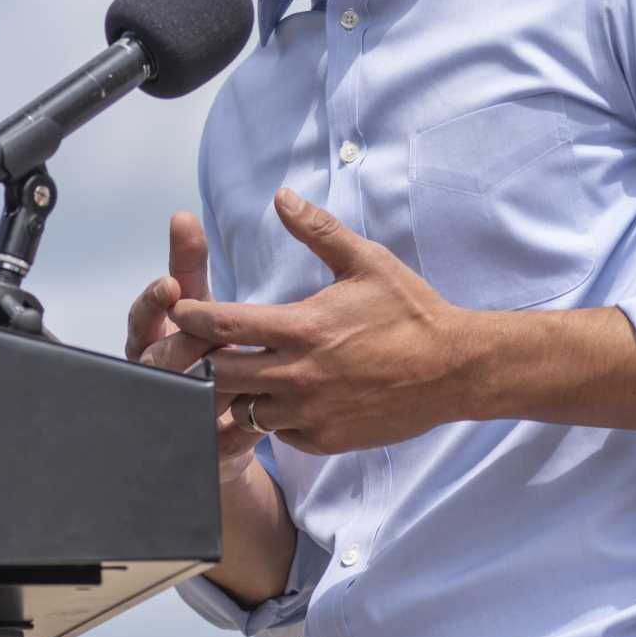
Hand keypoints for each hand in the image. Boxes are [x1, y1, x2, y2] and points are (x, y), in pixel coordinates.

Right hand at [125, 211, 262, 479]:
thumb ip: (187, 265)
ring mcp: (175, 412)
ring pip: (181, 399)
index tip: (170, 285)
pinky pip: (212, 442)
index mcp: (153, 338)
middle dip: (177, 346)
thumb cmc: (205, 351)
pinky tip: (250, 424)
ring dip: (203, 387)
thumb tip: (181, 215)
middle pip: (156, 360)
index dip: (153, 302)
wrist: (219, 426)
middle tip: (201, 336)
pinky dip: (229, 432)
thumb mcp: (197, 307)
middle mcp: (157, 375)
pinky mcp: (200, 448)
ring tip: (225, 379)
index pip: (143, 316)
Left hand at [170, 187, 473, 454]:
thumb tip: (281, 196)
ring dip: (235, 392)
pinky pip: (277, 434)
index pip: (223, 325)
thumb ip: (317, 230)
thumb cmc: (411, 311)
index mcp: (303, 328)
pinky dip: (270, 417)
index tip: (181, 310)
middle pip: (218, 375)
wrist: (454, 369)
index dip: (192, 317)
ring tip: (239, 374)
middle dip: (202, 360)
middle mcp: (299, 376)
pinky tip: (279, 399)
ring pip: (242, 410)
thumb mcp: (366, 262)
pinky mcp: (325, 440)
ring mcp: (311, 413)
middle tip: (199, 347)